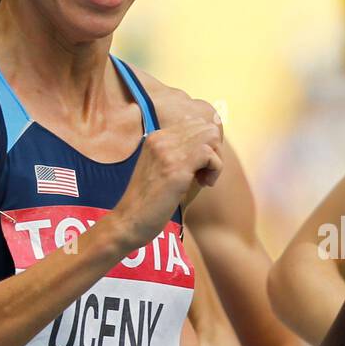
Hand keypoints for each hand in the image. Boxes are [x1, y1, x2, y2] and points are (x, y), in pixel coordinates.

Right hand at [112, 94, 222, 249]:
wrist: (129, 221)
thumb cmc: (150, 202)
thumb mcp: (165, 170)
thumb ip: (185, 155)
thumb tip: (214, 147)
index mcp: (156, 137)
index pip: (196, 124)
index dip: (207, 145)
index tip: (201, 167)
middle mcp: (160, 139)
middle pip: (206, 128)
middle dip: (215, 151)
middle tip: (205, 174)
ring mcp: (167, 152)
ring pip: (211, 137)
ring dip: (216, 160)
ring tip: (205, 179)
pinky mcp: (175, 169)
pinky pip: (209, 155)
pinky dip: (215, 169)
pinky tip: (205, 184)